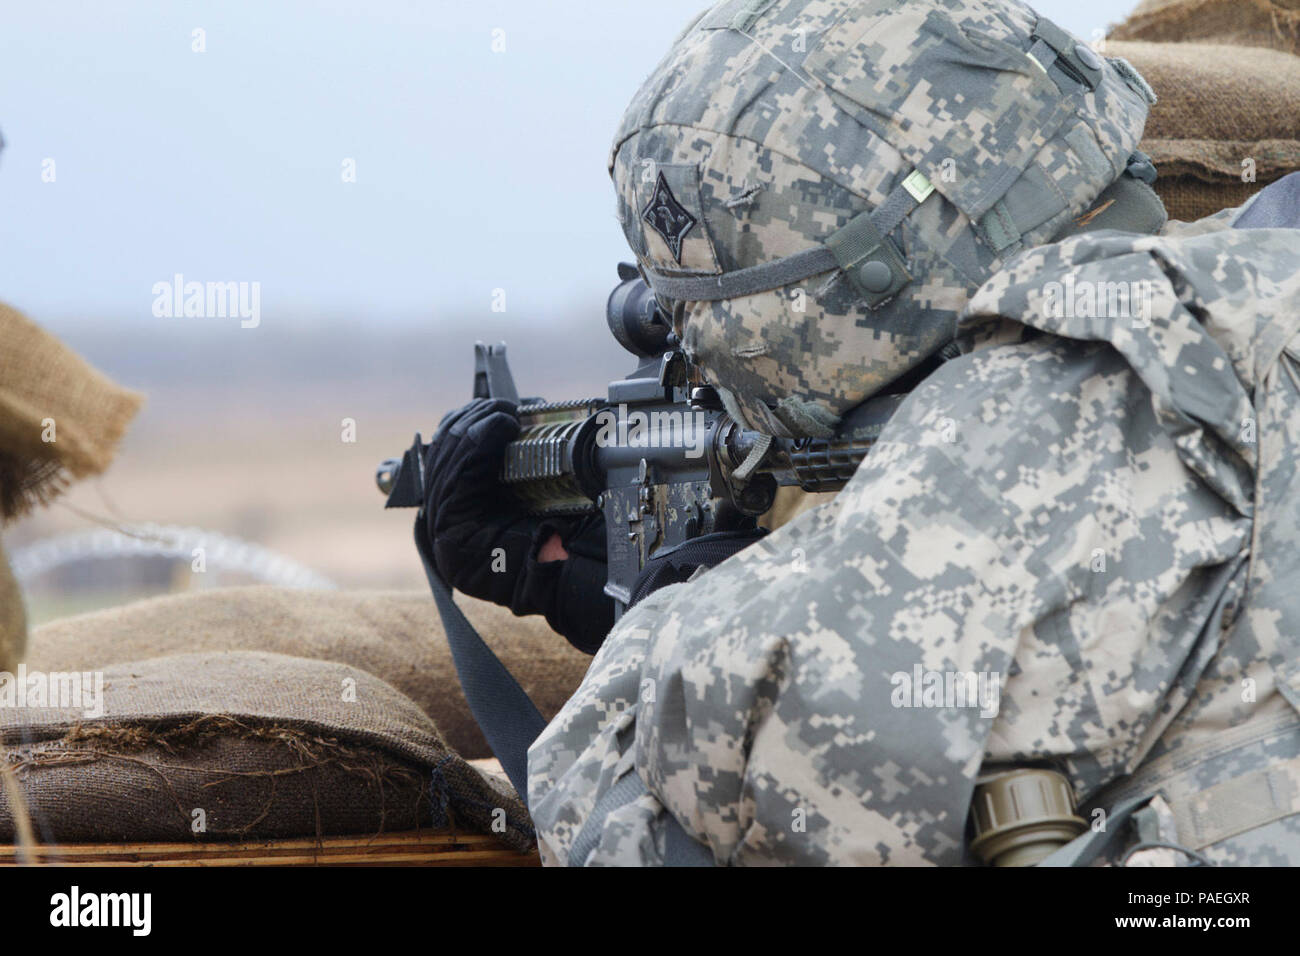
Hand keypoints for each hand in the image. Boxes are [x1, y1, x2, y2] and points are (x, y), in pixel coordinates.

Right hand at [420, 397, 613, 651]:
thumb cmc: (577, 528)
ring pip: (446, 468)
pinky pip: (453, 483)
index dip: (469, 426)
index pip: (451, 460)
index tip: (500, 407)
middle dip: (470, 424)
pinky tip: (496, 427)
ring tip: (501, 413)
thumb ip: (518, 455)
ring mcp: (447, 538)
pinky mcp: (451, 542)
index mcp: (471, 515)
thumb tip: (517, 412)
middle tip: (502, 406)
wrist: (594, 566)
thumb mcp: (542, 480)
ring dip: (472, 430)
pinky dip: (473, 448)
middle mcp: (453, 529)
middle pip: (444, 461)